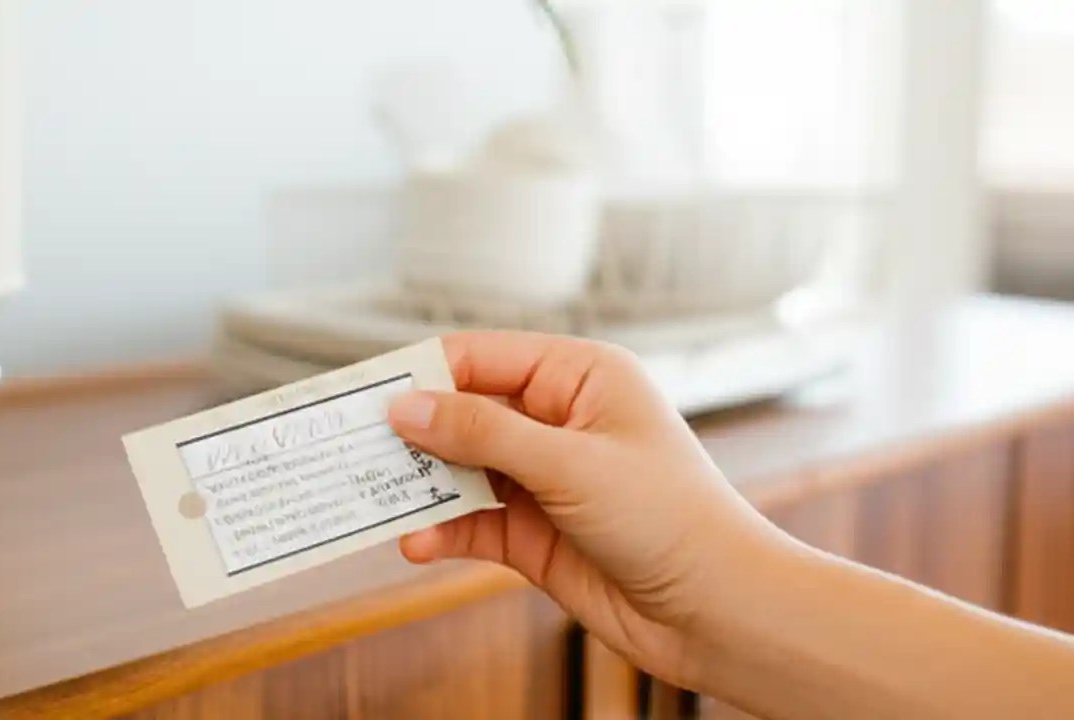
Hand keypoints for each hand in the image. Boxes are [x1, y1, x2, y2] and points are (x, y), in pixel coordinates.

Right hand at [387, 331, 783, 687]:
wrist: (718, 610)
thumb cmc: (671, 518)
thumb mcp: (570, 463)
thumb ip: (482, 433)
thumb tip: (406, 407)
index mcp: (580, 376)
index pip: (482, 357)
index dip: (422, 374)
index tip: (366, 395)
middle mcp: (558, 421)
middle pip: (463, 414)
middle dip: (413, 433)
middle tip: (354, 449)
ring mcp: (544, 479)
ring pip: (461, 470)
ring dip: (421, 487)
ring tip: (373, 499)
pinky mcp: (535, 533)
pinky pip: (473, 522)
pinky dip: (442, 530)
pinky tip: (416, 543)